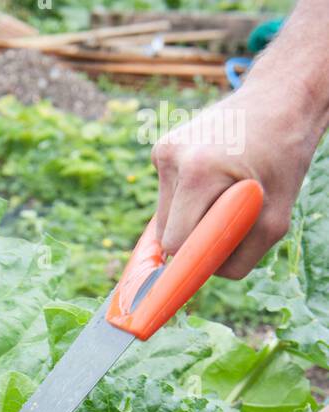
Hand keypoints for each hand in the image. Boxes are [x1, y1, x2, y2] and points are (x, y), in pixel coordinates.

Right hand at [151, 86, 317, 278]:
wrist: (279, 99)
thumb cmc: (284, 159)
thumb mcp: (276, 219)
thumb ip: (238, 257)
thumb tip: (201, 278)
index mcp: (199, 170)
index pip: (177, 243)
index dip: (190, 262)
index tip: (189, 278)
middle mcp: (173, 157)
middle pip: (165, 236)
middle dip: (193, 241)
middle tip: (227, 225)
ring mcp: (164, 150)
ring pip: (164, 219)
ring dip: (191, 220)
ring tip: (222, 194)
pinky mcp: (161, 148)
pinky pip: (168, 197)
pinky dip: (188, 200)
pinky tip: (212, 178)